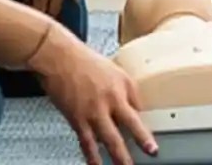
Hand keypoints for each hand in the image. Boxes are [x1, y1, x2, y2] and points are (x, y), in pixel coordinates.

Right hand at [30, 26, 157, 164]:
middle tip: (152, 153)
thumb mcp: (112, 69)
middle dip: (143, 141)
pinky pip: (88, 143)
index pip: (140, 107)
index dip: (144, 119)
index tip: (149, 132)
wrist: (58, 57)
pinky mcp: (78, 119)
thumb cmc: (81, 60)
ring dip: (120, 157)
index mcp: (124, 84)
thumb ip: (120, 89)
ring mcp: (95, 110)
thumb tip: (128, 106)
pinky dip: (92, 157)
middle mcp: (113, 98)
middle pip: (132, 125)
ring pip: (112, 139)